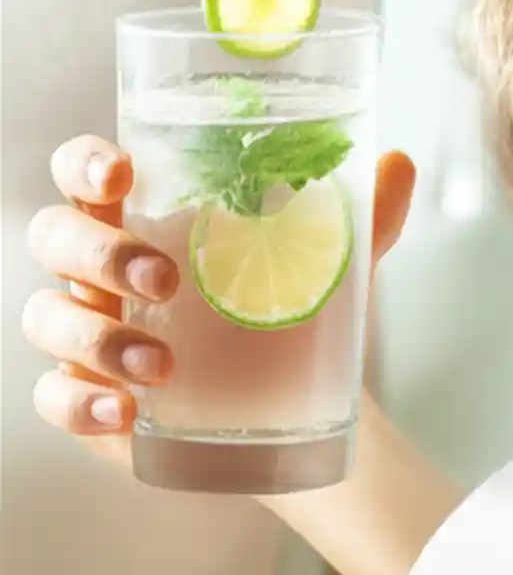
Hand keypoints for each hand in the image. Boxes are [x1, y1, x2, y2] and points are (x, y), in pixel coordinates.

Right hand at [23, 135, 415, 465]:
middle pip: (56, 237)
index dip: (83, 164)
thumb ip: (363, 213)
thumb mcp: (329, 260)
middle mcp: (104, 268)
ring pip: (48, 317)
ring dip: (98, 336)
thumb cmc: (291, 306)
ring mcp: (90, 331)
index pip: (85, 173)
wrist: (300, 398)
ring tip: (164, 366)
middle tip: (167, 278)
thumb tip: (403, 162)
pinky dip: (79, 402)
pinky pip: (53, 396)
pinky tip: (122, 412)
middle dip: (98, 253)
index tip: (119, 175)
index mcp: (147, 217)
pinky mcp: (90, 394)